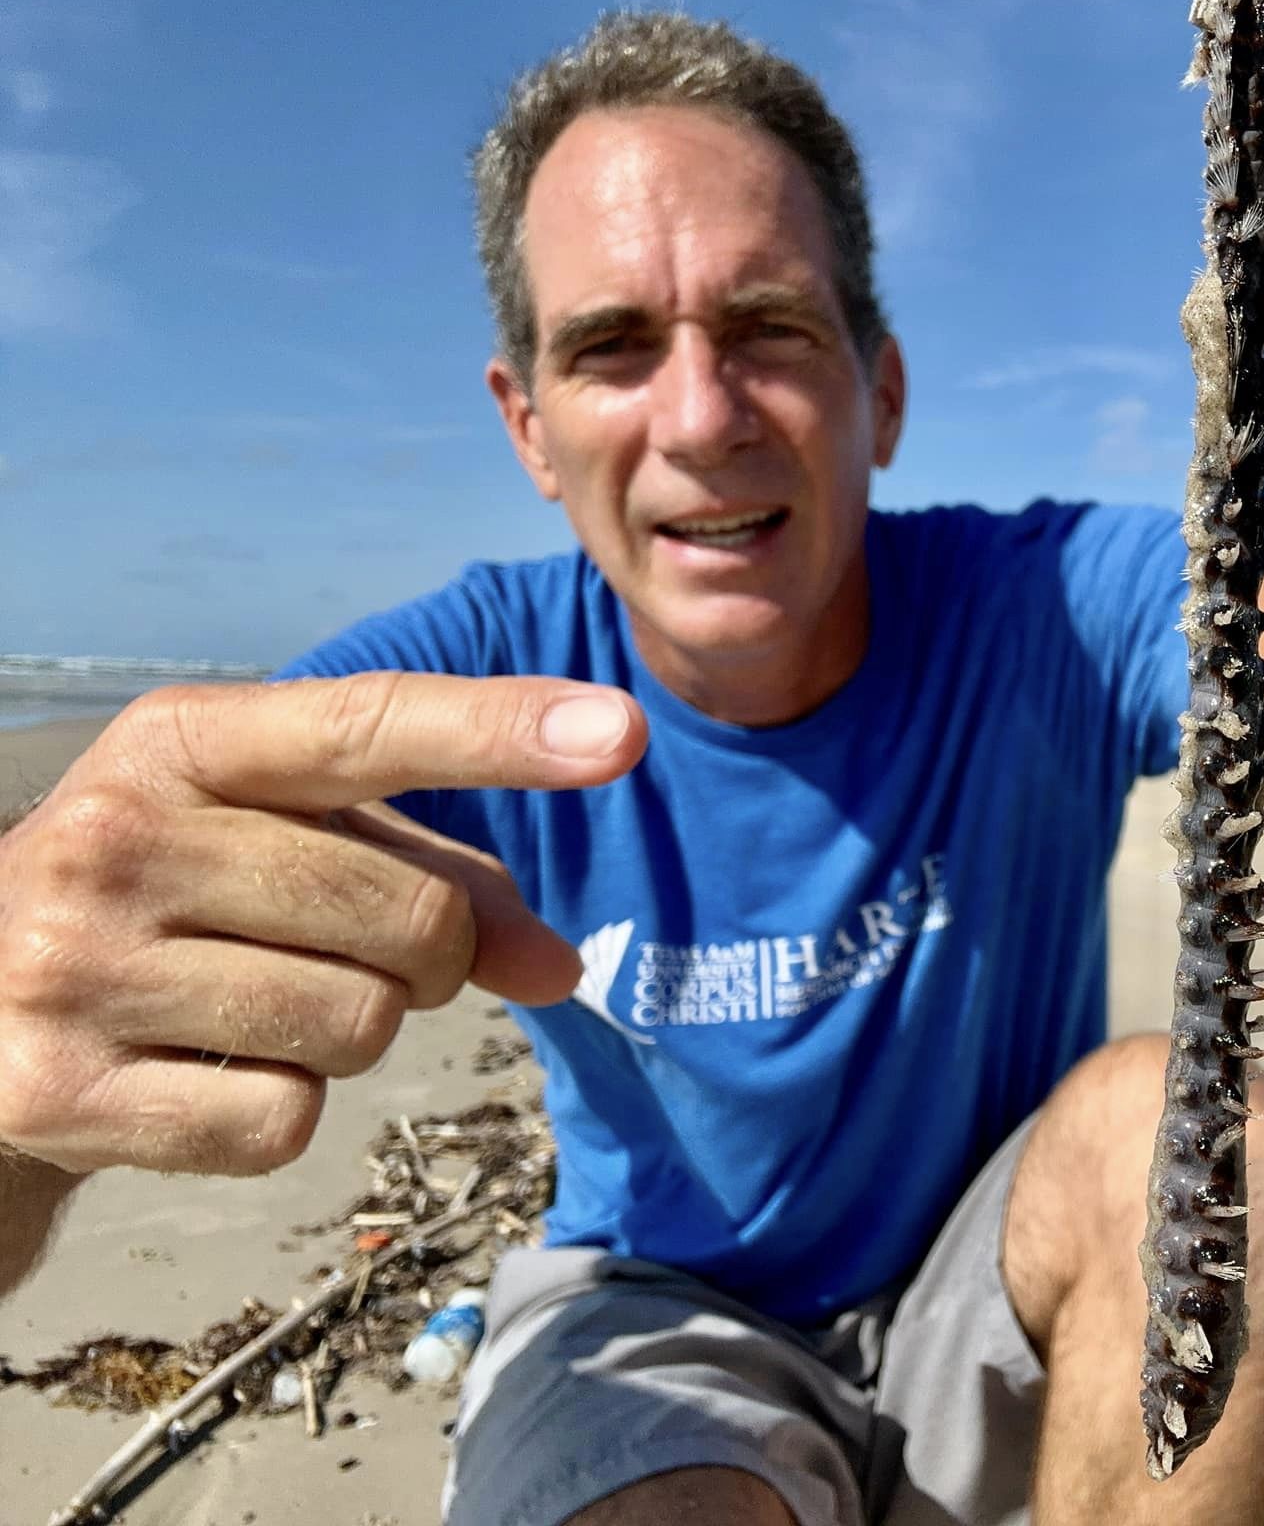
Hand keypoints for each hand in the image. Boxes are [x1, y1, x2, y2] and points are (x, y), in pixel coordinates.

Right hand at [0, 674, 645, 1177]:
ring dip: (349, 1032)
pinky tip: (194, 1074)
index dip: (506, 730)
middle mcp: (114, 833)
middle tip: (340, 950)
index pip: (372, 723)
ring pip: (361, 1026)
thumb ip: (442, 881)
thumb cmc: (180, 901)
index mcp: (181, 740)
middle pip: (409, 916)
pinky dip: (275, 1114)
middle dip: (425, 956)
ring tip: (249, 1003)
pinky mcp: (57, 1090)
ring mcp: (71, 963)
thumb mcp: (291, 847)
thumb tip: (563, 969)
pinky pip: (284, 1122)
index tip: (625, 731)